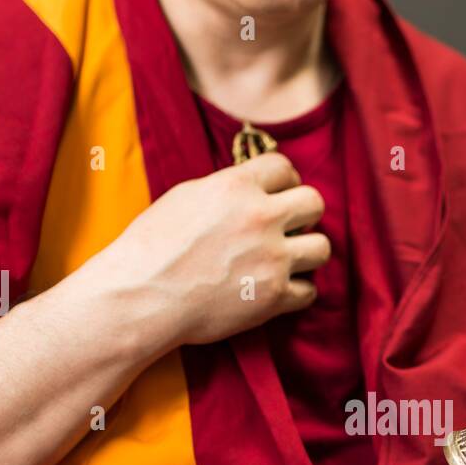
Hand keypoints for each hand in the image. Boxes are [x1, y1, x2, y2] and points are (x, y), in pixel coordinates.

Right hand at [105, 152, 329, 351]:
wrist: (143, 296)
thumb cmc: (152, 246)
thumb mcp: (186, 197)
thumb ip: (226, 189)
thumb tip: (250, 188)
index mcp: (237, 186)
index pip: (284, 167)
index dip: (285, 180)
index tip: (280, 194)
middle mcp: (261, 218)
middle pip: (314, 203)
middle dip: (304, 213)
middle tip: (289, 226)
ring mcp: (272, 259)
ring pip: (322, 248)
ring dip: (307, 252)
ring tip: (288, 259)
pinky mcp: (274, 297)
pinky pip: (309, 291)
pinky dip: (296, 291)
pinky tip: (277, 288)